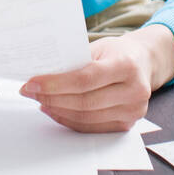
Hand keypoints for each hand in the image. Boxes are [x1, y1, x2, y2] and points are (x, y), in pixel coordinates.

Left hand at [19, 34, 155, 132]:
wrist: (143, 62)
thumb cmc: (117, 52)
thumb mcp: (99, 47)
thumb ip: (75, 61)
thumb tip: (41, 75)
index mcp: (127, 65)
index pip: (85, 79)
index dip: (56, 84)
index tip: (33, 82)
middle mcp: (134, 91)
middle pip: (84, 101)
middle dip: (51, 97)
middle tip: (30, 91)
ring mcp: (132, 111)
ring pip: (85, 117)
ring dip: (57, 110)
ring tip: (40, 99)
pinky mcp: (127, 125)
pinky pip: (91, 127)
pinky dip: (69, 120)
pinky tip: (55, 109)